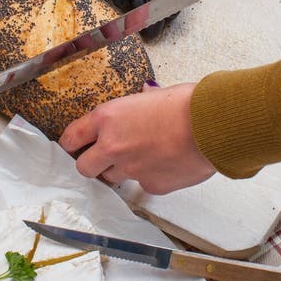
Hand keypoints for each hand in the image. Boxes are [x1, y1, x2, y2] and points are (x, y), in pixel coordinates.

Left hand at [59, 83, 215, 193]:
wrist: (210, 125)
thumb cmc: (186, 104)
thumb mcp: (152, 95)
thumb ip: (138, 105)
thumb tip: (143, 101)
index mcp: (107, 118)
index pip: (71, 137)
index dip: (70, 142)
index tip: (73, 144)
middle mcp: (112, 146)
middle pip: (84, 167)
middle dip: (92, 162)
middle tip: (104, 156)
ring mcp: (130, 170)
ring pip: (112, 178)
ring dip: (121, 170)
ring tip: (142, 156)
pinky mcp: (151, 185)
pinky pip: (142, 185)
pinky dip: (149, 177)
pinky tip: (165, 164)